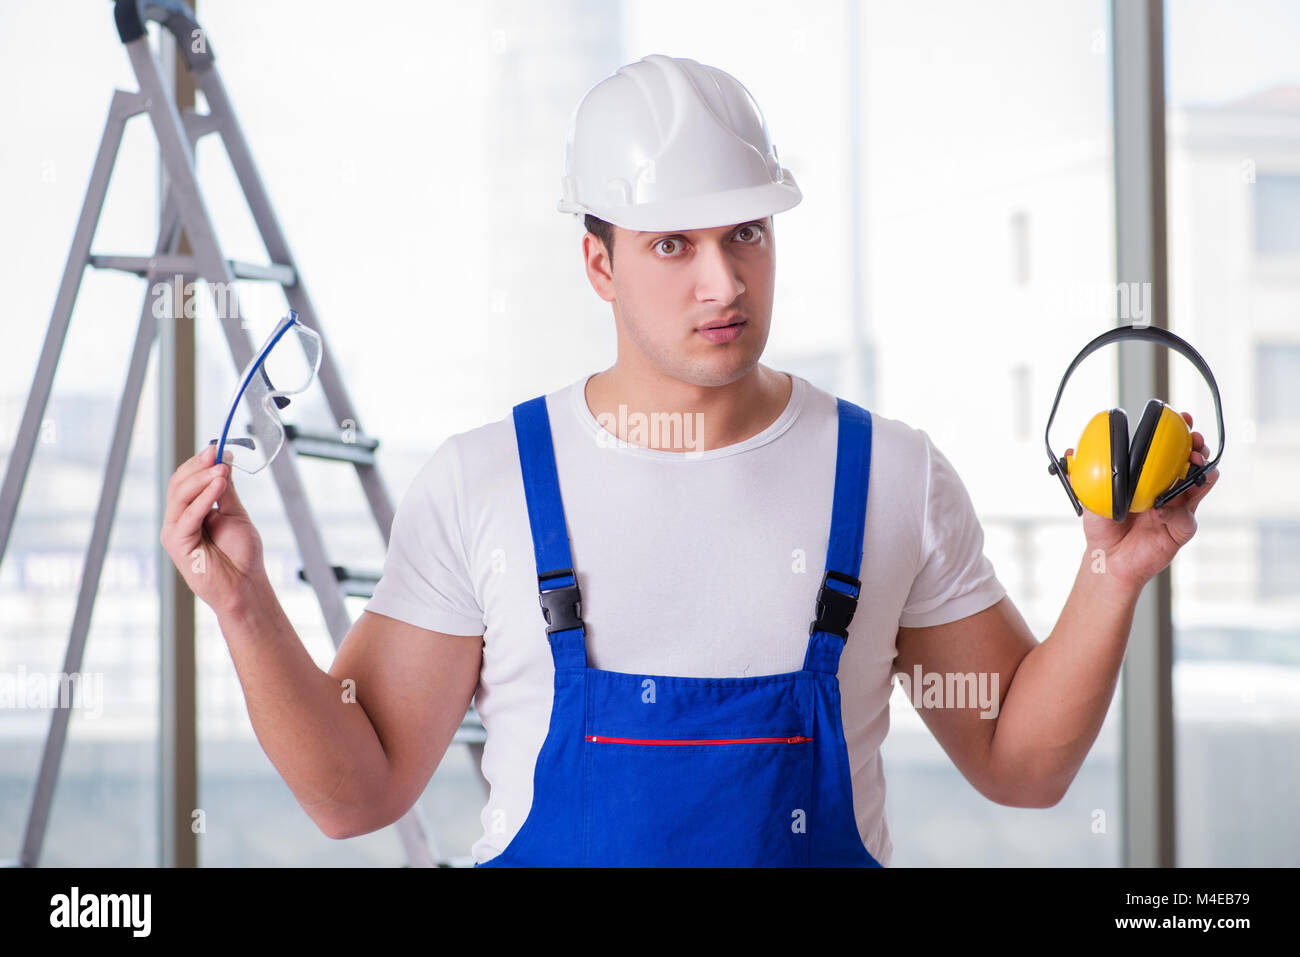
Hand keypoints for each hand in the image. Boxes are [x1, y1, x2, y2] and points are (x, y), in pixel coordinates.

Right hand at [159, 442, 266, 615]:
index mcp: (191, 512)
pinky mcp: (176, 544)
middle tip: (217, 454)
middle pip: (179, 484)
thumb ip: (225, 490)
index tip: (219, 449)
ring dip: (202, 479)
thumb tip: (223, 460)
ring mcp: (175, 531)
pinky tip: (219, 485)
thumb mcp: (235, 513)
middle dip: (198, 466)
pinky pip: (188, 516)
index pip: (187, 480)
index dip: (201, 463)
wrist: (245, 585)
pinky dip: (203, 499)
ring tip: (222, 469)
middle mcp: (179, 520)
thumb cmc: (241, 555)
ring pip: (180, 496)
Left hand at [1066, 411, 1219, 591]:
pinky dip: (1176, 510)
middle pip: (1194, 462)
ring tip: (1194, 461)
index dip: (1179, 433)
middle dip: (1197, 445)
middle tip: (1193, 438)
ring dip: (1200, 470)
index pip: (1170, 451)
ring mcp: (1178, 508)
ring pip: (1201, 484)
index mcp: (1150, 479)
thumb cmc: (1102, 527)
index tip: (1180, 418)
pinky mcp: (1181, 529)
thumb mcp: (1089, 497)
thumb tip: (1071, 451)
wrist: (1107, 559)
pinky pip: (1187, 517)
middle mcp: (1169, 490)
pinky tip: (1160, 509)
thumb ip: (1082, 475)